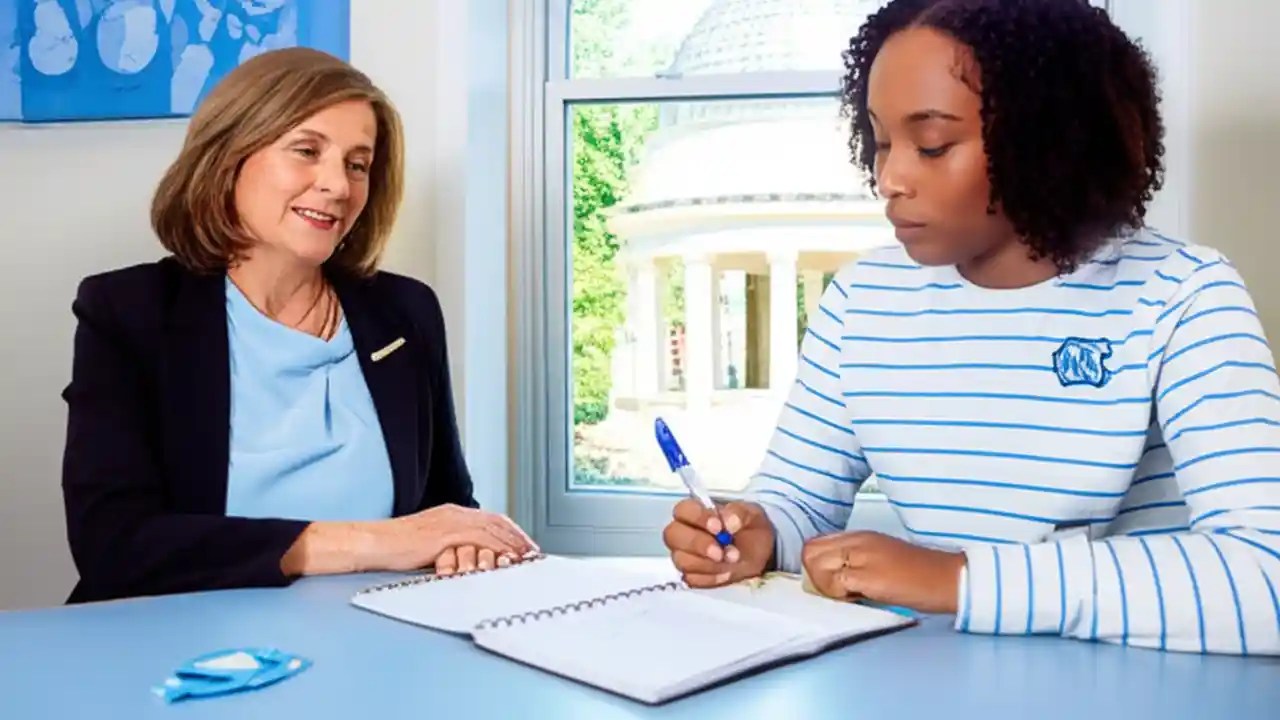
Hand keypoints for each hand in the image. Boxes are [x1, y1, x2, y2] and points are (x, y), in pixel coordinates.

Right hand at [372, 504, 536, 572]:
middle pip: (496, 521)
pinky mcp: (445, 533)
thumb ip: (449, 548)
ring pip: (491, 528)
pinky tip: (506, 558)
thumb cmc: (396, 548)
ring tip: (527, 557)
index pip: (488, 519)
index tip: (523, 545)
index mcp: (451, 514)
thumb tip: (466, 562)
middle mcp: (454, 513)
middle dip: (517, 536)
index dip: (509, 531)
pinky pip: (478, 538)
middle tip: (534, 552)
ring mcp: (450, 521)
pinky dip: (496, 547)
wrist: (374, 542)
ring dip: (512, 542)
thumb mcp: (429, 546)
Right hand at [662, 499, 774, 587]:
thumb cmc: (750, 528)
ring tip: (732, 560)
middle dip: (698, 544)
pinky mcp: (690, 575)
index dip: (697, 518)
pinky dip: (711, 577)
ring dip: (707, 564)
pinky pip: (691, 579)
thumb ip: (739, 513)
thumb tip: (729, 522)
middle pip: (672, 535)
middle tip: (721, 552)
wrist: (760, 553)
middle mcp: (683, 532)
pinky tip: (727, 573)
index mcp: (695, 511)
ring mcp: (684, 554)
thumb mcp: (752, 514)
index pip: (683, 510)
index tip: (719, 528)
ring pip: (681, 560)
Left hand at [801, 531, 965, 613]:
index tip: (830, 582)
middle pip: (809, 553)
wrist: (946, 578)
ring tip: (850, 594)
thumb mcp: (879, 557)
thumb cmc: (917, 575)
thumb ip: (852, 561)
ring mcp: (863, 555)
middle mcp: (858, 540)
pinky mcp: (869, 574)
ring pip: (817, 567)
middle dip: (814, 576)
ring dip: (826, 586)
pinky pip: (835, 583)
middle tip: (837, 591)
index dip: (815, 566)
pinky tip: (859, 598)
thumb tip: (825, 578)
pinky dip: (839, 595)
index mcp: (859, 535)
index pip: (814, 544)